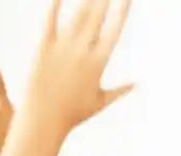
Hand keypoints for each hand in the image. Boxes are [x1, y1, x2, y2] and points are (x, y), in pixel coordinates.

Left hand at [23, 0, 134, 136]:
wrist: (44, 119)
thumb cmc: (73, 113)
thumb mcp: (100, 102)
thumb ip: (120, 91)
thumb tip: (137, 85)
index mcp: (98, 63)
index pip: (114, 30)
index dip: (121, 11)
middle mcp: (82, 52)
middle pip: (96, 18)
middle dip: (104, 0)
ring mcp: (62, 48)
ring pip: (77, 17)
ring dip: (86, 1)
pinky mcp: (43, 48)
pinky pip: (49, 23)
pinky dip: (54, 7)